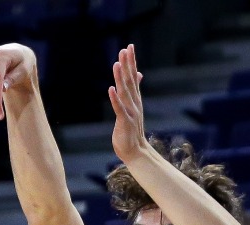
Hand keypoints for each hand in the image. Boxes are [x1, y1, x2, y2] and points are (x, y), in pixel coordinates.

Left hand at [107, 43, 148, 162]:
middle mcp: (134, 103)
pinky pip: (119, 109)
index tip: (129, 46)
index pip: (133, 77)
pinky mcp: (124, 122)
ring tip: (117, 64)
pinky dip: (115, 99)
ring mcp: (130, 112)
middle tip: (125, 49)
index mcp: (135, 99)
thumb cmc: (132, 130)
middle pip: (130, 81)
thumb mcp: (133, 106)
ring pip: (125, 92)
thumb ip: (135, 89)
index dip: (131, 62)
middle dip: (127, 65)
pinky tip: (111, 89)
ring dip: (121, 78)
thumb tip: (138, 74)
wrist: (136, 151)